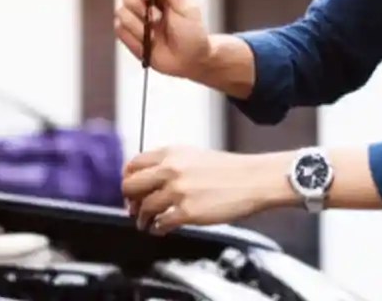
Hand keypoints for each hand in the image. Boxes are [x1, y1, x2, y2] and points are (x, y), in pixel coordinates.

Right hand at [114, 0, 210, 80]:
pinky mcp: (126, 32)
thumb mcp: (186, 7)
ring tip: (156, 33)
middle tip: (157, 18)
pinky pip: (119, 28)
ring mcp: (132, 15)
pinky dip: (134, 37)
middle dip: (139, 5)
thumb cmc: (192, 31)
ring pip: (121, 10)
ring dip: (140, 25)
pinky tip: (148, 42)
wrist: (189, 60)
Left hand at [122, 146, 294, 235]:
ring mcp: (178, 190)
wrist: (253, 179)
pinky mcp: (188, 211)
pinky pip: (161, 223)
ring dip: (142, 219)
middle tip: (133, 208)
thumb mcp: (193, 155)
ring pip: (144, 207)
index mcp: (170, 153)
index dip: (128, 180)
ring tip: (146, 223)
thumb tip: (149, 181)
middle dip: (129, 200)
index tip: (130, 190)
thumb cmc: (228, 170)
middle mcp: (170, 169)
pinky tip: (160, 229)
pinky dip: (157, 229)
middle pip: (131, 186)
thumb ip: (169, 164)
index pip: (133, 165)